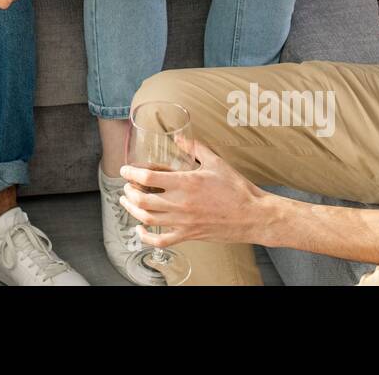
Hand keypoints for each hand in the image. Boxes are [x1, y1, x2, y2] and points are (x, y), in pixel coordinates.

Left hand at [119, 135, 265, 247]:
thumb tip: (180, 138)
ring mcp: (183, 222)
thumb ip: (195, 148)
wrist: (253, 215)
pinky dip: (146, 237)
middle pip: (142, 200)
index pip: (147, 178)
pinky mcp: (188, 235)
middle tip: (126, 185)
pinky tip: (140, 230)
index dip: (131, 173)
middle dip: (129, 192)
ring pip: (147, 219)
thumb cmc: (236, 188)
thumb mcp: (215, 162)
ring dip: (132, 210)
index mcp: (186, 183)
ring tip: (127, 201)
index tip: (125, 170)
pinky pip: (161, 240)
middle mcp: (180, 204)